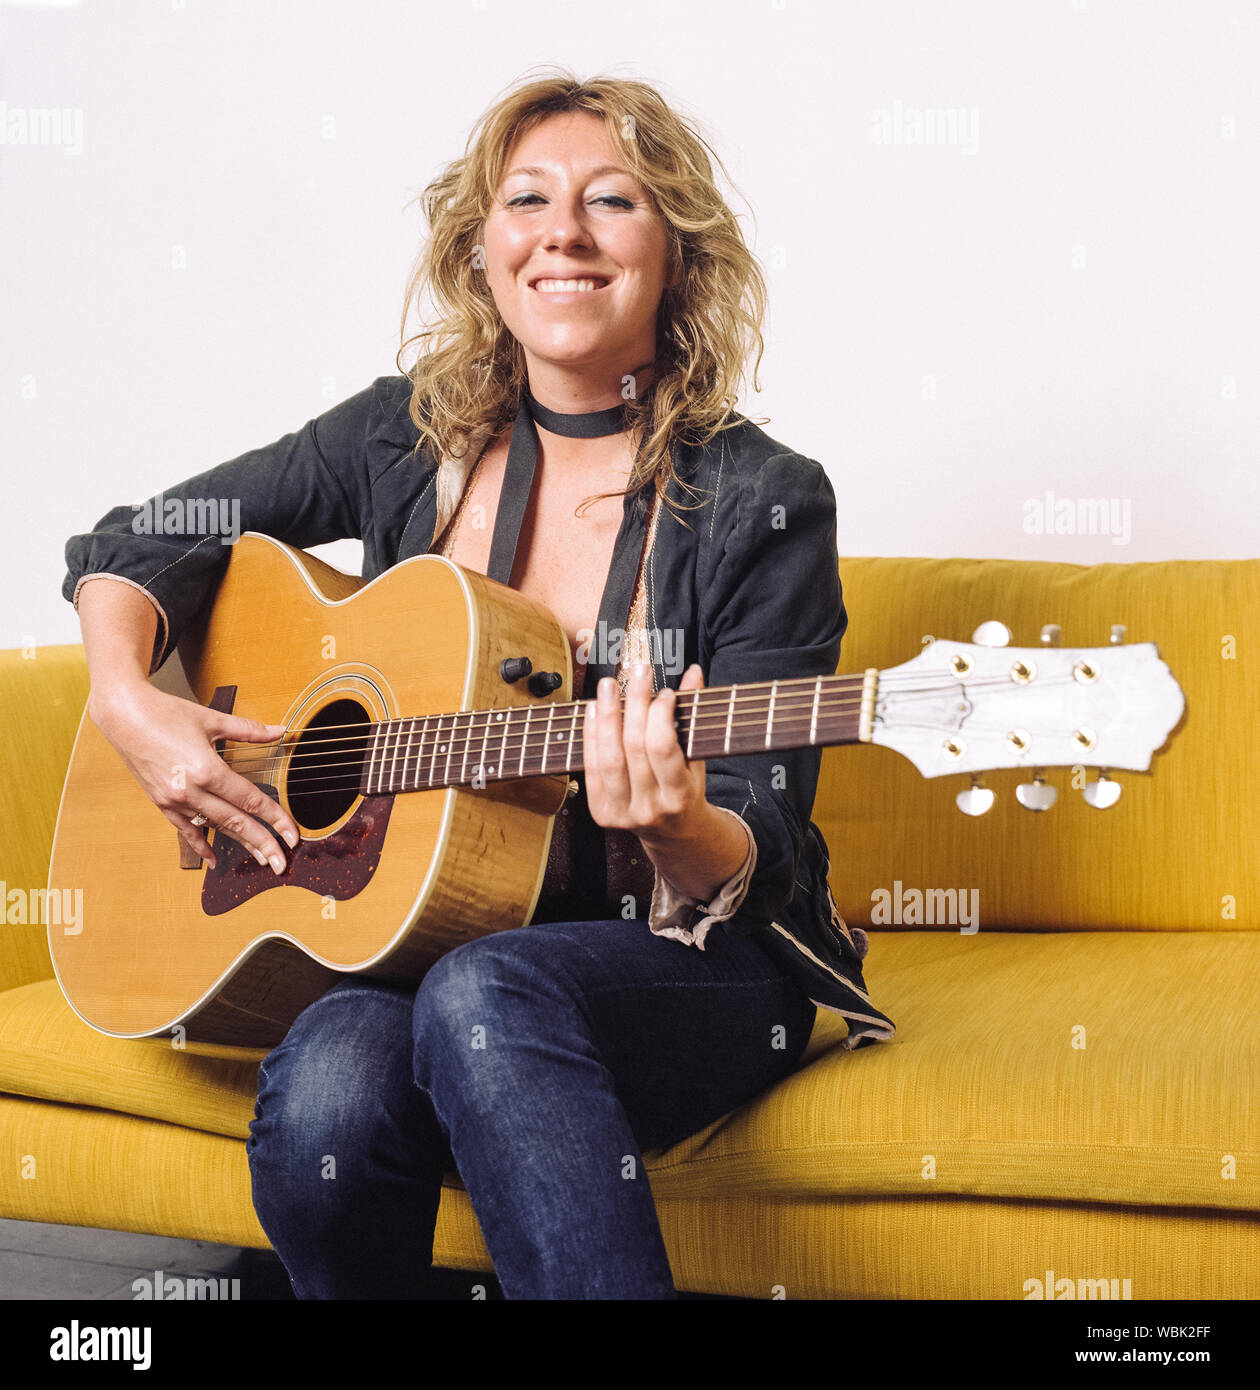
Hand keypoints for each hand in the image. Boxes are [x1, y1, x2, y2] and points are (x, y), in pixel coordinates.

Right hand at [89, 682, 299, 872]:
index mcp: (207, 770)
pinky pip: (185, 829)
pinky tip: (214, 860)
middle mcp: (190, 790)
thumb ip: (249, 730)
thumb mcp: (212, 719)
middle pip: (235, 822)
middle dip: (262, 844)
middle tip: (281, 863)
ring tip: (261, 859)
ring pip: (214, 828)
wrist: (123, 715)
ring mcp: (174, 799)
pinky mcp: (161, 802)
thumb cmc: (166, 712)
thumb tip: (280, 730)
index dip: (274, 819)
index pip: (250, 800)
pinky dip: (201, 845)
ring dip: (238, 845)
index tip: (291, 835)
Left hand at [582, 661, 706, 839]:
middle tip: (637, 672)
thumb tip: (694, 672)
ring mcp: (622, 813)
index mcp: (679, 797)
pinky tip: (593, 710)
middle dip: (634, 703)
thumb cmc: (687, 789)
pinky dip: (590, 736)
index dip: (660, 715)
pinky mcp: (600, 813)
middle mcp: (650, 808)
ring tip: (607, 686)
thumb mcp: (697, 757)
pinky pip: (591, 768)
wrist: (672, 833)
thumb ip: (693, 714)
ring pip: (608, 758)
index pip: (662, 748)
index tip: (665, 692)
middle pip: (633, 747)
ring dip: (606, 716)